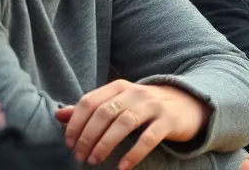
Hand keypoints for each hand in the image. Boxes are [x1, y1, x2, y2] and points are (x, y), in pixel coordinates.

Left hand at [56, 80, 209, 169]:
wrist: (189, 103)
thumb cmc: (146, 106)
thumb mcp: (120, 102)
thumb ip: (91, 108)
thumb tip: (59, 115)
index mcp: (120, 86)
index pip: (91, 101)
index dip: (76, 123)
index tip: (69, 143)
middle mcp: (137, 92)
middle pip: (105, 113)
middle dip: (87, 137)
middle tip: (80, 157)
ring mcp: (154, 105)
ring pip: (124, 123)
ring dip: (105, 144)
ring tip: (95, 160)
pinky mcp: (169, 120)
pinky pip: (148, 138)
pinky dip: (133, 153)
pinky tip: (122, 167)